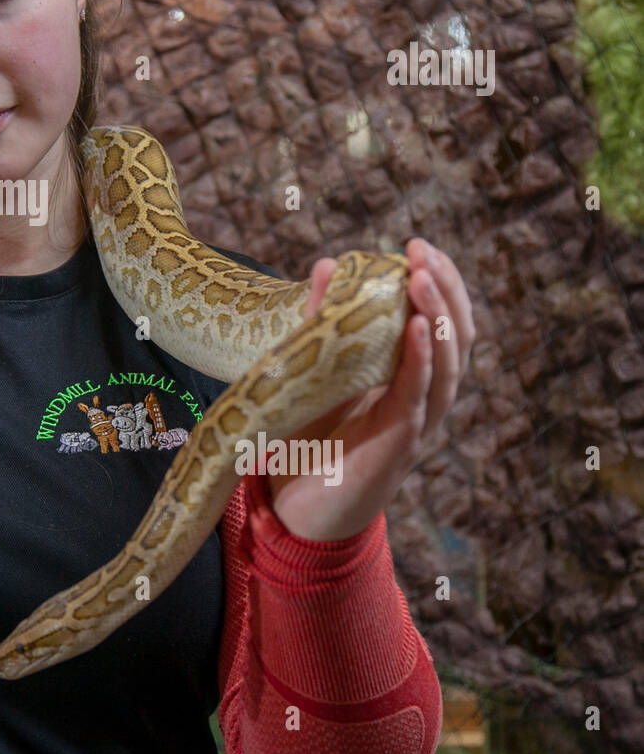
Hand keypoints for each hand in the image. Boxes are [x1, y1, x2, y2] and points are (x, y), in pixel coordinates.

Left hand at [263, 239, 474, 541]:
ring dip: (439, 318)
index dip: (440, 284)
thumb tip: (327, 265)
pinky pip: (419, 398)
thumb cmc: (309, 435)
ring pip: (448, 367)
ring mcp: (417, 422)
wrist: (296, 507)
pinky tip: (420, 329)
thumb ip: (321, 320)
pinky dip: (423, 361)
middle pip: (457, 339)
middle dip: (446, 290)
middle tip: (424, 251)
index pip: (443, 324)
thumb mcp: (313, 369)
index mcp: (409, 378)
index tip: (421, 246)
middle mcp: (423, 398)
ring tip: (423, 278)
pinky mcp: (400, 444)